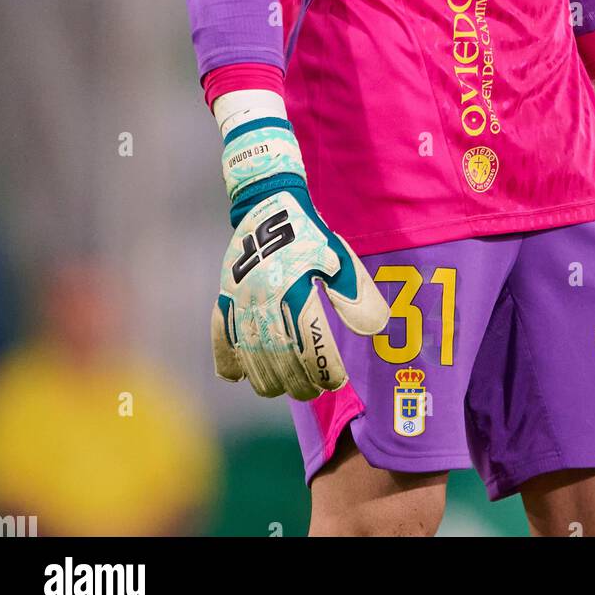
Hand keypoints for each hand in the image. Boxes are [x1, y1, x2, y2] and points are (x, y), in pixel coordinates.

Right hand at [211, 120, 388, 398]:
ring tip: (287, 387)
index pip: (311, 345)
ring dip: (270, 380)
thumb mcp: (339, 258)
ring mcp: (239, 301)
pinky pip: (220, 338)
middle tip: (315, 390)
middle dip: (300, 383)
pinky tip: (241, 377)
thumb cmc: (309, 234)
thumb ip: (356, 294)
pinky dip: (228, 362)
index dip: (325, 370)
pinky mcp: (224, 298)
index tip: (337, 381)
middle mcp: (264, 299)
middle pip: (281, 359)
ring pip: (251, 357)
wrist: (268, 204)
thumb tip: (375, 329)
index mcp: (295, 288)